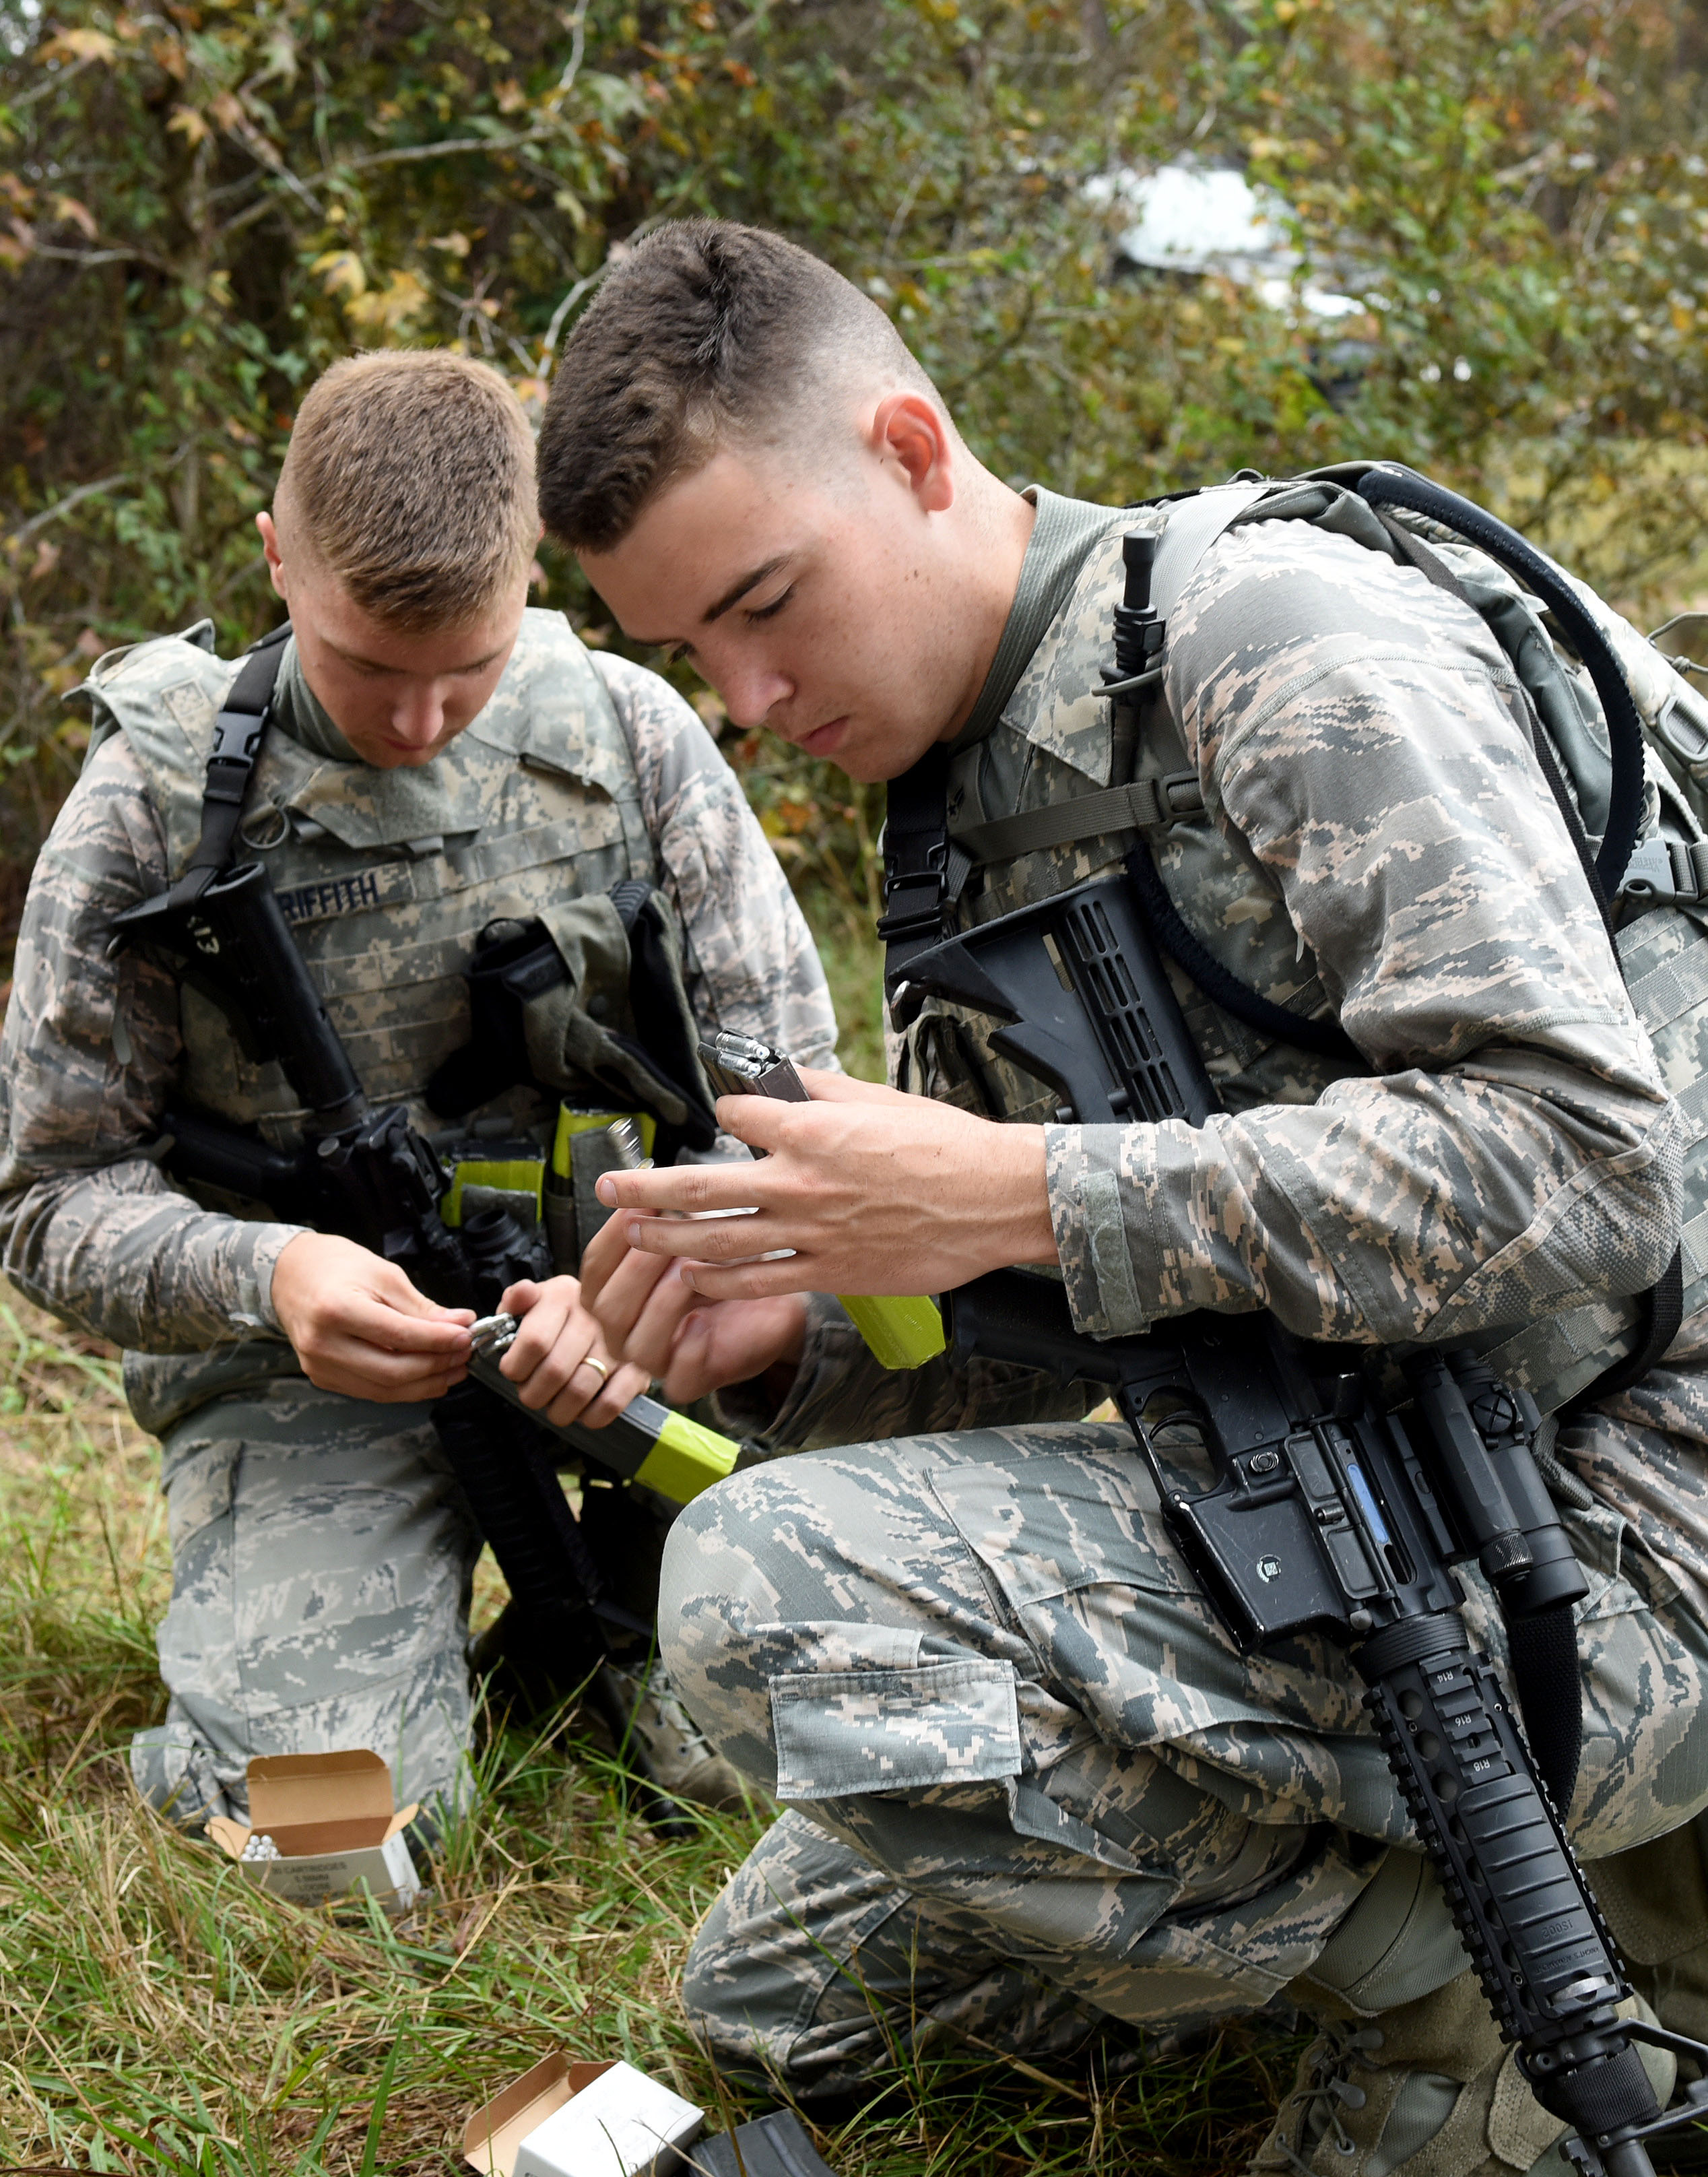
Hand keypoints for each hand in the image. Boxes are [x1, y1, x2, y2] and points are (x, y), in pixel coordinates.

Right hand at [271, 1231, 473, 1401]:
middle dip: (436, 1366)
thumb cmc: (336, 1266)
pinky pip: (371, 1391)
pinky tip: (428, 1377)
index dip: (438, 1340)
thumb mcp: (384, 1274)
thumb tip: (459, 1324)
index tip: (466, 1336)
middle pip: (392, 1371)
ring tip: (453, 1368)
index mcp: (336, 1309)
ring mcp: (319, 1366)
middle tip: (464, 1354)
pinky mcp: (323, 1377)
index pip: (398, 1336)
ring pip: (384, 1389)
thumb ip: (421, 1307)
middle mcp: (323, 1343)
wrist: (291, 1275)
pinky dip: (404, 1388)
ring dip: (426, 1383)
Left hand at [494, 1274, 649, 1428]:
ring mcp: (619, 1345)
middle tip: (532, 1393)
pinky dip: (590, 1416)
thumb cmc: (559, 1317)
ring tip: (554, 1404)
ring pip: (580, 1392)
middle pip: (555, 1372)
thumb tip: (520, 1295)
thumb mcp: (532, 1301)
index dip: (516, 1368)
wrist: (610, 1317)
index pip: (534, 1342)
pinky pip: (610, 1404)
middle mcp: (593, 1317)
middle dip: (533, 1394)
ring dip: (558, 1410)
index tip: (514, 1372)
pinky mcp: (637, 1371)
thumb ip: (515, 1299)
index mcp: (562, 1296)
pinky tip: (582, 1410)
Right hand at [579, 1208, 808, 1404]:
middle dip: (638, 1268)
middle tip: (672, 1238)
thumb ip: (661, 1217)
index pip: (595, 1267)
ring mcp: (655, 1360)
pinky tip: (703, 1319)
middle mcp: (624, 1330)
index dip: (614, 1235)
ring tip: (691, 1272)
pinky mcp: (690, 1381)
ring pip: (638, 1344)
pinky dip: (689, 1347)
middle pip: (608, 1307)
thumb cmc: (727, 1259)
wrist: (774, 1295)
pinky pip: (677, 1379)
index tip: (641, 1202)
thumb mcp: (694, 1230)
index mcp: (614, 1291)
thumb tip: (638, 1186)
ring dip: (664, 1302)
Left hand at [591, 1070, 1055, 1303]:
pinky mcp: (830, 1273)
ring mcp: (812, 1234)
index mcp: (811, 1131)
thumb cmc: (947, 1147)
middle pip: (700, 1189)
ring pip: (717, 1242)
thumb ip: (821, 1088)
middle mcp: (800, 1183)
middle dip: (645, 1189)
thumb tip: (782, 1078)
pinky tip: (692, 1279)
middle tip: (610, 1189)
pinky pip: (759, 1281)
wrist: (994, 1198)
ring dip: (666, 1240)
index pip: (736, 1118)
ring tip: (633, 1236)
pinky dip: (719, 1282)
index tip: (722, 1117)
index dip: (724, 1113)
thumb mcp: (879, 1097)